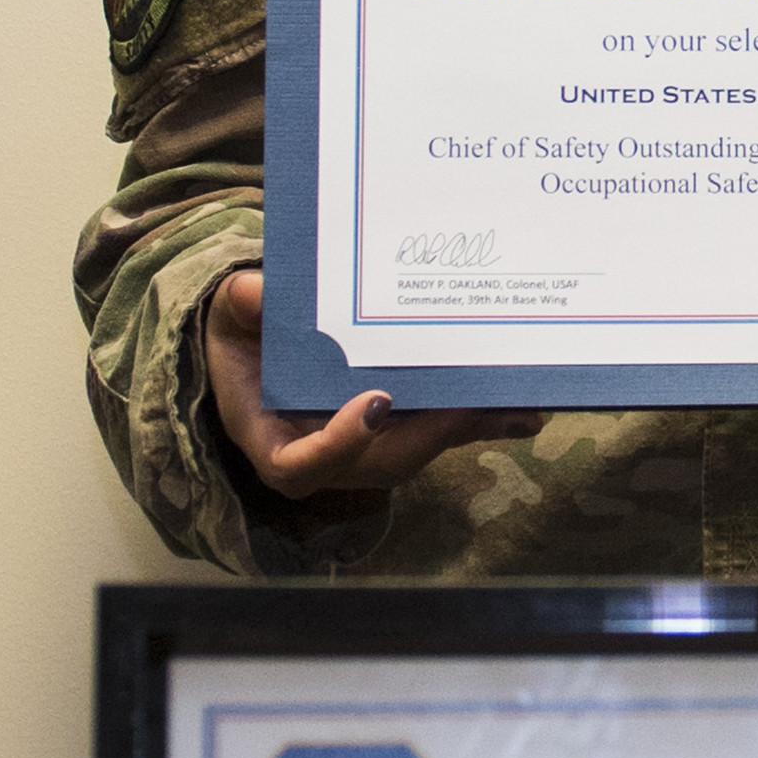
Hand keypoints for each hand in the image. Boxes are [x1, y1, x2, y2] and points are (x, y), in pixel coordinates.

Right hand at [200, 268, 538, 506]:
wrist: (253, 349)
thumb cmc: (239, 336)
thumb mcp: (230, 316)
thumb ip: (240, 306)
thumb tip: (252, 291)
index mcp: (272, 442)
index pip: (301, 465)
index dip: (340, 443)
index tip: (374, 402)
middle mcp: (324, 457)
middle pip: (382, 461)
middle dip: (432, 431)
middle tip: (473, 397)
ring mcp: (365, 449)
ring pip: (421, 447)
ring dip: (470, 425)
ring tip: (520, 398)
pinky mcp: (397, 432)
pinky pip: (438, 429)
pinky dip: (480, 419)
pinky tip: (527, 407)